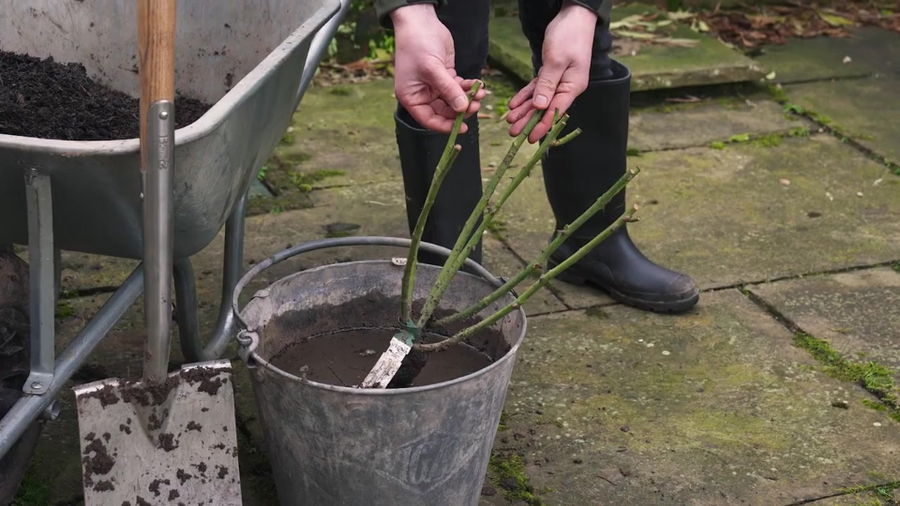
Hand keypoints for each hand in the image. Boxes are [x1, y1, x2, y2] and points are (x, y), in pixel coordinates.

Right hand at [390, 5, 486, 133]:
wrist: (420, 21)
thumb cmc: (417, 45)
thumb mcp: (432, 69)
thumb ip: (448, 90)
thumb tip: (463, 109)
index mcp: (411, 97)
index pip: (428, 119)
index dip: (445, 126)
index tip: (463, 128)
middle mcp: (422, 94)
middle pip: (444, 112)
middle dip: (461, 110)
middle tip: (476, 105)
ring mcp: (434, 85)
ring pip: (453, 100)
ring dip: (467, 99)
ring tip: (480, 94)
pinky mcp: (445, 76)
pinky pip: (458, 88)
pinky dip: (468, 87)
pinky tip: (477, 85)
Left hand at [506, 1, 596, 142]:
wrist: (572, 16)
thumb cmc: (569, 36)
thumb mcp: (557, 60)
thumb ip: (548, 84)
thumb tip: (541, 107)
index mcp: (573, 86)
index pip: (556, 110)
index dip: (543, 125)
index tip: (531, 138)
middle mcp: (567, 86)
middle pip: (546, 108)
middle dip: (529, 121)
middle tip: (513, 132)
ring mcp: (559, 80)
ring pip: (539, 99)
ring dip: (525, 110)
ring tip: (510, 121)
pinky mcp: (551, 72)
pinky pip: (537, 88)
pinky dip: (525, 96)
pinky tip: (514, 104)